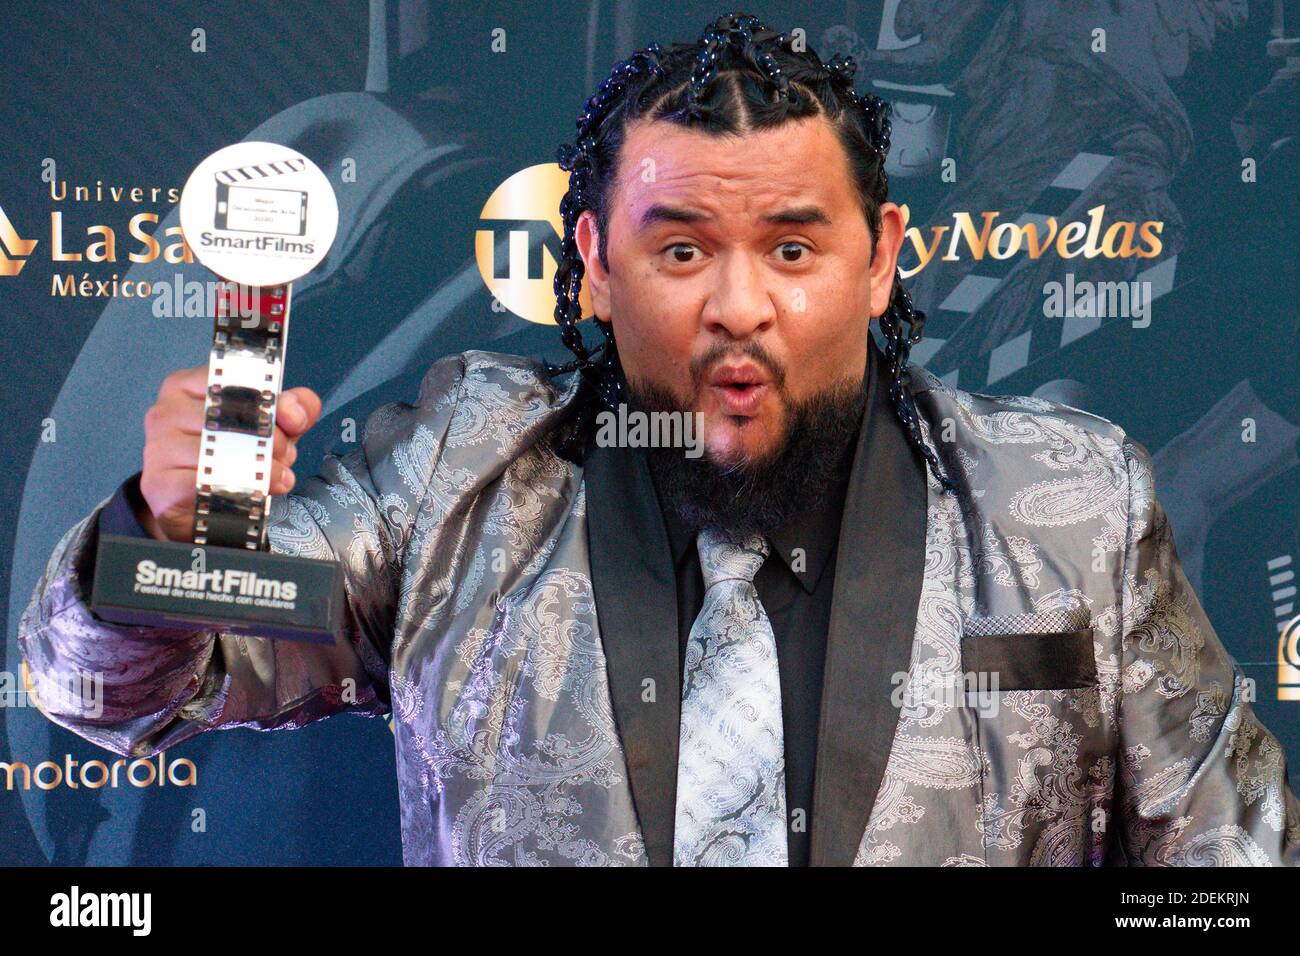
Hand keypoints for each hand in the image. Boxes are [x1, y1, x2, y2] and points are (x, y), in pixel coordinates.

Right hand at [137, 364, 321, 541]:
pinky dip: (241, 490)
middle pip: (231, 418)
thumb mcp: (272, 427)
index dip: (272, 403)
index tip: (292, 422)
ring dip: (262, 470)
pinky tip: (252, 494)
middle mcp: (166, 411)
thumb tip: (293, 411)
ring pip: (223, 452)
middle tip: (283, 456)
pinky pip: (209, 482)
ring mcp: (158, 447)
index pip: (236, 381)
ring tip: (273, 478)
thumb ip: (293, 409)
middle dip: (272, 441)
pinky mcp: (160, 484)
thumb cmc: (233, 458)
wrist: (200, 509)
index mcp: (187, 385)